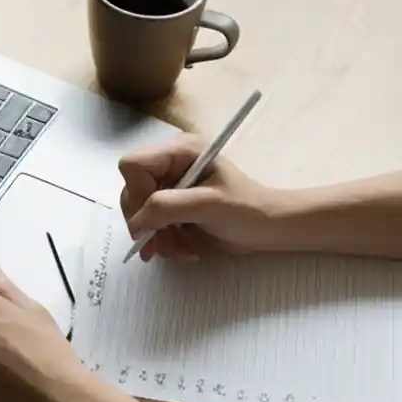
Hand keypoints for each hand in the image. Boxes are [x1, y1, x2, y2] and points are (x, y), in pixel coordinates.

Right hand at [118, 135, 279, 261]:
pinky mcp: (174, 206)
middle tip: (163, 245)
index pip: (133, 166)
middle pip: (132, 191)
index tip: (153, 220)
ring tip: (181, 250)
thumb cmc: (246, 210)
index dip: (137, 194)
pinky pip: (152, 224)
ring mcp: (170, 185)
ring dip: (157, 237)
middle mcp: (170, 164)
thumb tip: (136, 224)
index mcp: (179, 150)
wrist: (269, 227)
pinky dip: (164, 241)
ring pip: (140, 212)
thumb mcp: (208, 205)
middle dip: (148, 223)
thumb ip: (167, 207)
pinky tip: (184, 248)